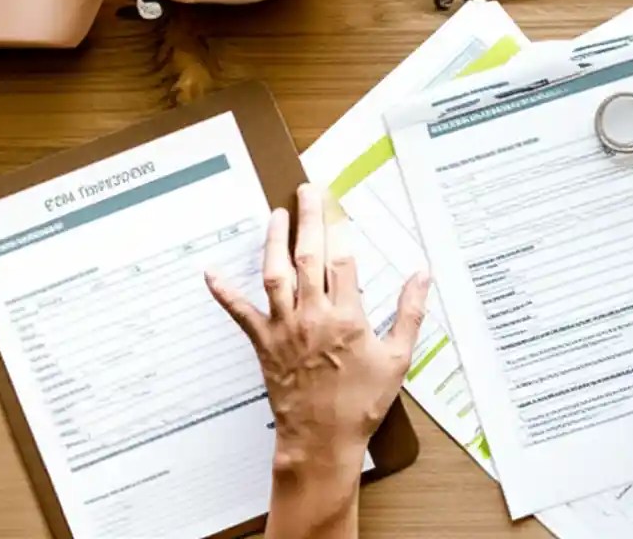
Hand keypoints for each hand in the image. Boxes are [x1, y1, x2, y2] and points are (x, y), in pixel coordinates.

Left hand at [205, 184, 428, 538]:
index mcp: (349, 318)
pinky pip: (240, 313)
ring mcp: (285, 329)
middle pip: (309, 256)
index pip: (344, 262)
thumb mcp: (398, 358)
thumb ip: (409, 313)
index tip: (339, 207)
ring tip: (276, 214)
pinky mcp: (264, 344)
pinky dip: (224, 292)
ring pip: (275, 274)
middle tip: (308, 191)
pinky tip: (211, 273)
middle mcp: (314, 316)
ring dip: (273, 241)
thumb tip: (421, 276)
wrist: (322, 440)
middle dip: (309, 219)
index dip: (341, 230)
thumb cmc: (362, 403)